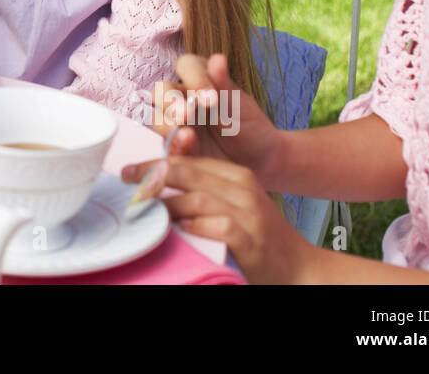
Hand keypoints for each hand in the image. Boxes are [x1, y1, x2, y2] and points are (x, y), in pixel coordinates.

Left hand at [122, 154, 318, 283]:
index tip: (128, 171)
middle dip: (152, 176)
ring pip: (199, 198)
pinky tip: (181, 230)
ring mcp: (250, 214)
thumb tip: (155, 184)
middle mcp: (243, 189)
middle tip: (128, 185)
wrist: (300, 268)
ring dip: (168, 205)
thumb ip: (201, 190)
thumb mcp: (231, 205)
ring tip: (147, 213)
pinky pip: (221, 227)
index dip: (155, 163)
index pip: (189, 160)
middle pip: (189, 173)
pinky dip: (197, 226)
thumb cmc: (257, 236)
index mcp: (235, 176)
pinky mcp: (254, 240)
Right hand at [150, 53, 283, 183]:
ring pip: (158, 117)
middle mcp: (183, 98)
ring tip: (188, 136)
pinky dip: (175, 145)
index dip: (194, 78)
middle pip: (162, 90)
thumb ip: (224, 85)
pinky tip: (189, 147)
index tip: (212, 98)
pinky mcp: (175, 146)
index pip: (186, 66)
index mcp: (200, 79)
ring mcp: (176, 123)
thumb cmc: (250, 127)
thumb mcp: (240, 106)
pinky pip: (167, 144)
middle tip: (186, 114)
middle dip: (171, 100)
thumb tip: (217, 58)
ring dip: (169, 124)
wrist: (259, 161)